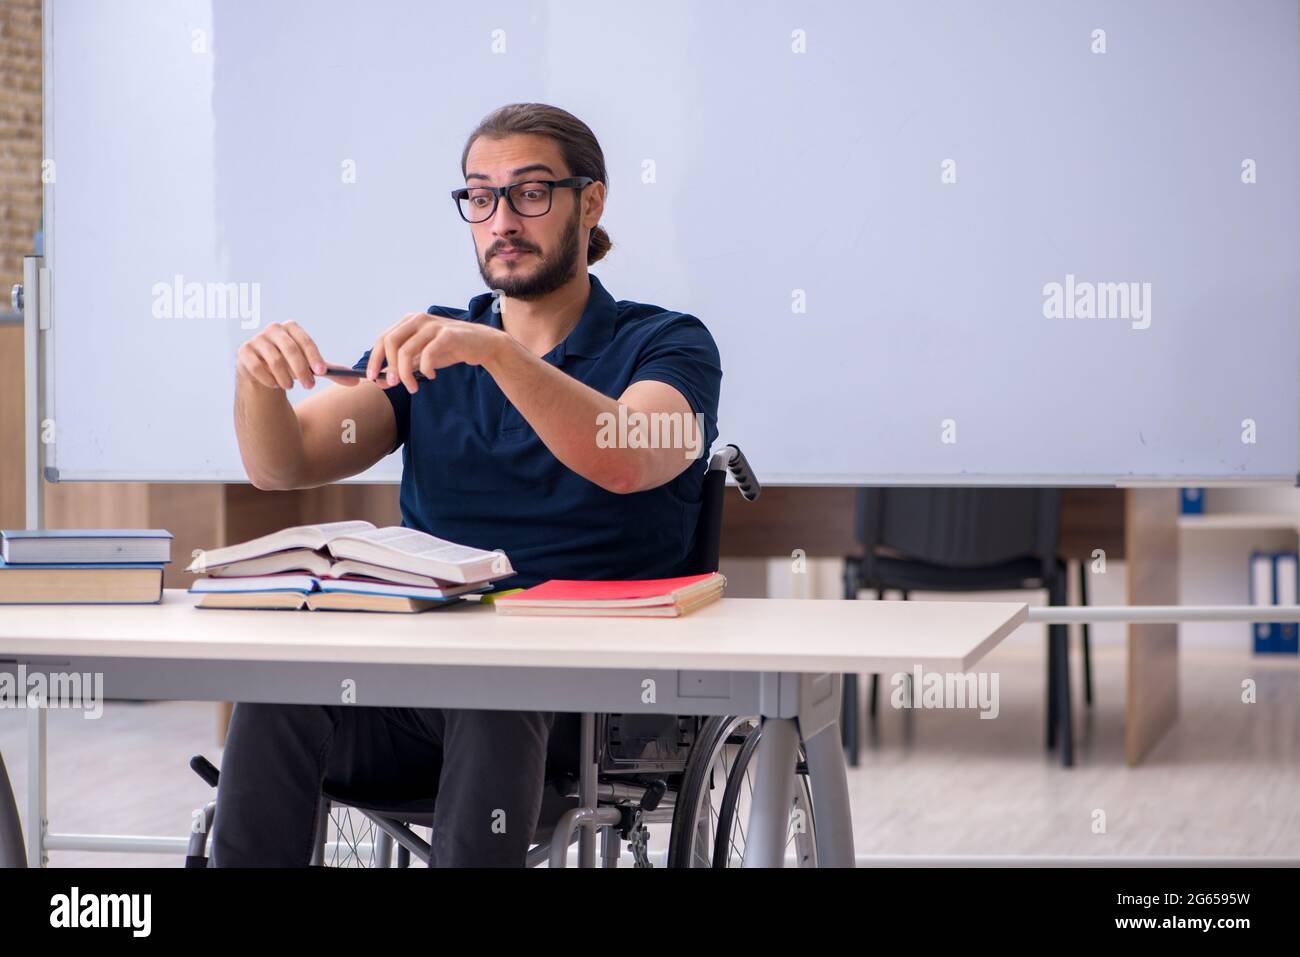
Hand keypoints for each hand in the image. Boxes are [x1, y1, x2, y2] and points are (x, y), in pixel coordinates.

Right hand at [236, 320, 359, 389]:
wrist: (264, 373)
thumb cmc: (291, 366)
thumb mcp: (312, 368)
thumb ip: (332, 373)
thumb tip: (357, 381)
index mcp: (291, 328)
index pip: (304, 340)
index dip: (314, 356)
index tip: (322, 372)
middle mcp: (273, 330)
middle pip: (289, 349)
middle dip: (301, 370)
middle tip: (310, 386)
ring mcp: (256, 340)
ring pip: (274, 360)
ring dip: (285, 377)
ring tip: (291, 386)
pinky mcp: (243, 352)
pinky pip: (257, 367)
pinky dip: (269, 379)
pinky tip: (275, 384)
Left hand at [365, 312, 508, 392]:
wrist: (482, 345)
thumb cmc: (450, 350)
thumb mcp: (421, 359)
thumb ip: (401, 367)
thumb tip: (379, 381)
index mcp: (409, 322)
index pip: (383, 338)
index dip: (375, 359)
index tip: (372, 378)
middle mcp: (418, 319)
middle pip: (391, 342)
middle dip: (389, 367)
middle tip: (394, 385)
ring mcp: (433, 325)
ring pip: (406, 350)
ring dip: (406, 374)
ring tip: (413, 387)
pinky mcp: (448, 334)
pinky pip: (427, 354)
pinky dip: (426, 369)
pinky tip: (432, 376)